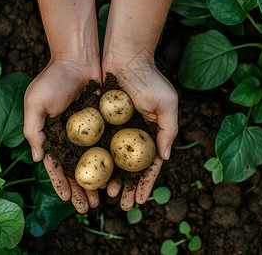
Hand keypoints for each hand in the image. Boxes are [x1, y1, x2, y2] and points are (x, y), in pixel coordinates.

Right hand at [24, 58, 101, 212]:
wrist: (78, 57)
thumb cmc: (53, 79)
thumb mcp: (36, 104)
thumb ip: (34, 131)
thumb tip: (39, 159)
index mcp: (52, 135)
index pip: (56, 166)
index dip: (61, 183)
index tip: (69, 200)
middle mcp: (70, 137)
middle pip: (77, 169)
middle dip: (82, 189)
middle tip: (90, 208)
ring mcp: (88, 132)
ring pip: (94, 163)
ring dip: (98, 181)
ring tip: (105, 199)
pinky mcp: (103, 123)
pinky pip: (108, 146)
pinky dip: (111, 162)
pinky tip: (117, 176)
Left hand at [102, 57, 178, 209]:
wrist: (126, 57)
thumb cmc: (150, 79)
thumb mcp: (168, 105)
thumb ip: (168, 130)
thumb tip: (164, 158)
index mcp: (151, 133)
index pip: (149, 165)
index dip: (146, 184)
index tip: (140, 201)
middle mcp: (133, 135)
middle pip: (130, 168)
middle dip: (127, 187)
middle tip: (121, 205)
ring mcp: (116, 130)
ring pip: (113, 161)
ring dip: (111, 179)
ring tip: (106, 195)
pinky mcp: (101, 122)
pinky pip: (98, 145)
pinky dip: (97, 161)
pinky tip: (93, 174)